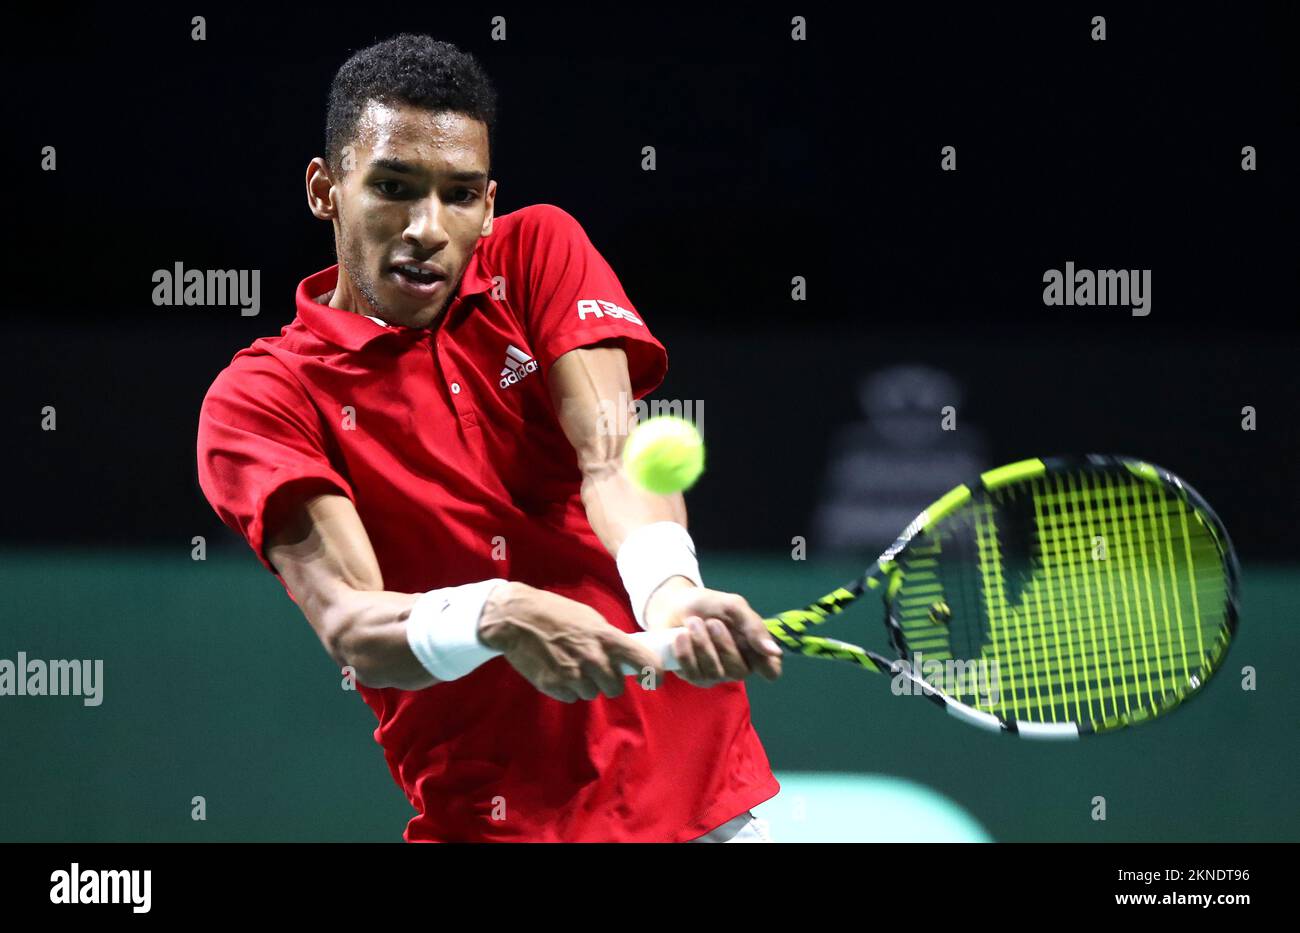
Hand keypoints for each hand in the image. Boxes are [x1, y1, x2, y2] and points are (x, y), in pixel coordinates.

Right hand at [478, 582, 662, 702]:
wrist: (516, 619)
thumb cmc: (556, 614)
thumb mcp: (590, 619)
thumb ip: (609, 640)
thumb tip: (625, 658)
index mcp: (607, 638)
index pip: (644, 661)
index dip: (655, 674)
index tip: (655, 680)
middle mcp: (594, 659)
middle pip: (615, 688)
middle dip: (607, 681)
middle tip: (594, 667)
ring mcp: (574, 674)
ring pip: (591, 693)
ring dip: (584, 683)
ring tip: (569, 663)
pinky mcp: (554, 686)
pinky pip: (571, 696)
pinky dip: (565, 687)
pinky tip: (555, 668)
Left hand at [643, 578, 782, 686]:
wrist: (673, 604)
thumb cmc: (708, 606)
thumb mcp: (733, 606)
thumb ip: (754, 626)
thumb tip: (774, 651)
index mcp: (753, 650)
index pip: (771, 671)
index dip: (768, 666)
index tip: (754, 650)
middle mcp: (736, 667)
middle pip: (739, 672)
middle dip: (724, 645)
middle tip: (712, 622)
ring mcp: (714, 675)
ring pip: (714, 673)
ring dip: (702, 644)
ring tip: (693, 622)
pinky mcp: (692, 677)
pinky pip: (692, 673)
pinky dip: (686, 652)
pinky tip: (681, 635)